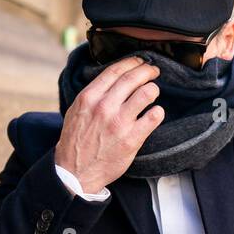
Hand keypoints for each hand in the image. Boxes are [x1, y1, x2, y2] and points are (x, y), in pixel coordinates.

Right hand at [55, 57, 164, 192]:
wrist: (75, 172)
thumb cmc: (76, 141)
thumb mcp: (76, 111)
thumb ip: (92, 95)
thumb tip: (111, 79)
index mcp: (89, 97)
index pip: (115, 70)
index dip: (131, 62)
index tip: (140, 61)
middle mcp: (104, 107)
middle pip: (133, 78)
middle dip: (147, 70)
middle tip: (153, 71)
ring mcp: (119, 123)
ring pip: (146, 93)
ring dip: (153, 89)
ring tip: (153, 91)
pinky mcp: (132, 139)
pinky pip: (153, 117)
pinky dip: (158, 112)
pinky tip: (156, 113)